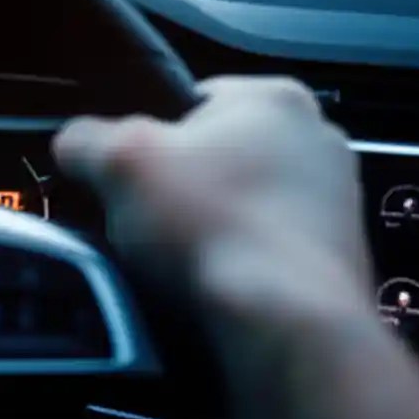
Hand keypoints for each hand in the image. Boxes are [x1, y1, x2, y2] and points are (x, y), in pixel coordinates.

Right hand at [54, 76, 418, 418]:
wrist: (286, 322)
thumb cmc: (214, 226)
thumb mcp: (118, 162)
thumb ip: (84, 139)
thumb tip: (74, 143)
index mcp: (275, 96)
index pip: (192, 99)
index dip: (150, 137)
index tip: (131, 173)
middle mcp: (319, 138)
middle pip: (219, 153)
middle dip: (183, 184)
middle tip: (150, 217)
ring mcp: (340, 199)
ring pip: (245, 202)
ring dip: (213, 225)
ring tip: (183, 258)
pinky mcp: (344, 254)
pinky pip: (271, 247)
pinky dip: (243, 260)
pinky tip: (219, 283)